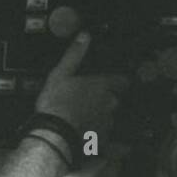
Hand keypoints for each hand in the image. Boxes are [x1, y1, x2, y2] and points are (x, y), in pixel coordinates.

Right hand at [35, 32, 128, 149]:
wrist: (54, 137)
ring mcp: (107, 124)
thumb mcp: (61, 73)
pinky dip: (96, 134)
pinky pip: (104, 136)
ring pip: (108, 117)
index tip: (113, 80)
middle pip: (114, 99)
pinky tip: (84, 133)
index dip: (118, 80)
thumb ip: (75, 54)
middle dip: (105, 99)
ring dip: (99, 116)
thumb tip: (84, 36)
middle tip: (87, 99)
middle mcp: (109, 104)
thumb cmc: (56, 104)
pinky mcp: (102, 141)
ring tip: (82, 117)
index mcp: (102, 86)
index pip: (122, 80)